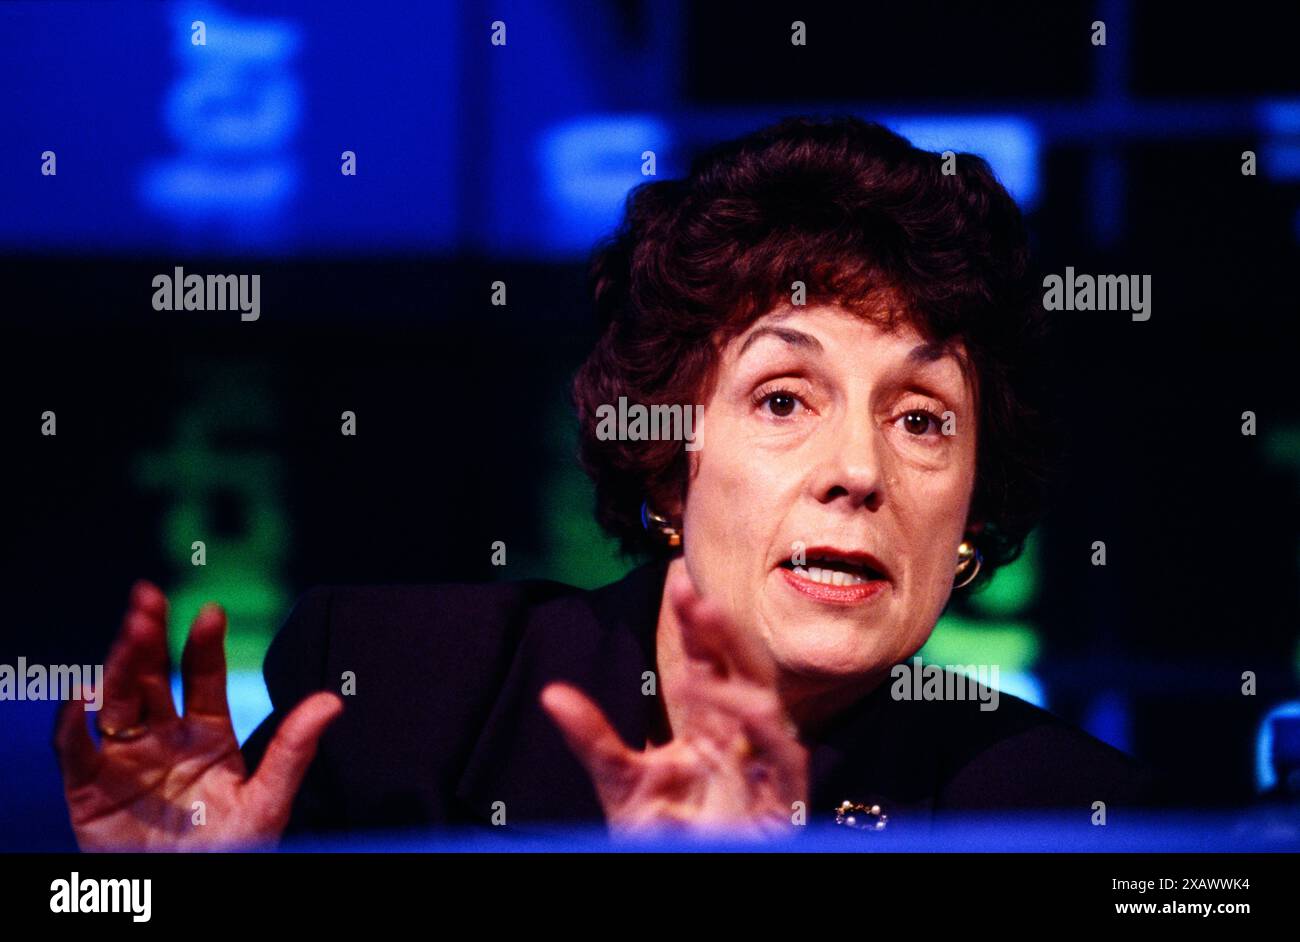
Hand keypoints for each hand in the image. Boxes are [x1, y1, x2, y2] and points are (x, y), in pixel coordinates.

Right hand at [54, 580, 342, 851]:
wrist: (189, 896)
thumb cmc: (232, 853)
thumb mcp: (268, 802)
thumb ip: (294, 751)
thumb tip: (332, 701)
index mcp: (208, 735)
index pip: (204, 677)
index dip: (204, 645)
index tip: (211, 612)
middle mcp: (164, 738)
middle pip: (152, 678)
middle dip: (150, 638)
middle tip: (149, 601)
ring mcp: (126, 760)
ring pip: (115, 701)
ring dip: (117, 665)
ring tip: (129, 631)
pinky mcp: (89, 790)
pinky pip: (75, 751)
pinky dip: (72, 724)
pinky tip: (83, 698)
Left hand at [541, 566, 808, 840]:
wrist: (678, 881)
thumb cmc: (664, 839)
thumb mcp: (620, 783)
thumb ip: (593, 739)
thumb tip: (550, 692)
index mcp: (711, 730)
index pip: (710, 664)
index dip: (698, 625)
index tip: (680, 584)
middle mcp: (742, 743)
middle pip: (744, 673)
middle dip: (723, 634)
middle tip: (696, 597)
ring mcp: (764, 770)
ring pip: (768, 709)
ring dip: (735, 683)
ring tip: (693, 671)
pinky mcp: (782, 802)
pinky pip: (785, 757)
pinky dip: (761, 732)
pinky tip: (732, 710)